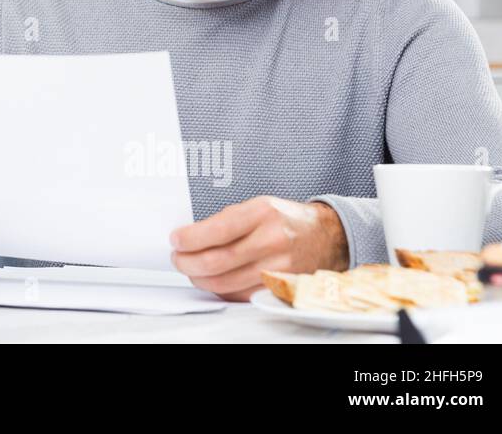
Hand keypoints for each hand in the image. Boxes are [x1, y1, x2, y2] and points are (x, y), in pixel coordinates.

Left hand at [169, 197, 349, 300]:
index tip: (175, 240)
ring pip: (226, 283)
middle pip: (218, 261)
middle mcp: (271, 241)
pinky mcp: (279, 287)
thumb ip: (226, 221)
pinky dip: (220, 291)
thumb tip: (190, 237)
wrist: (326, 235)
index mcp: (262, 213)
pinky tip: (212, 281)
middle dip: (188, 262)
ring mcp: (278, 267)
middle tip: (177, 258)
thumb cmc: (284, 219)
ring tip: (190, 270)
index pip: (217, 230)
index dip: (190, 238)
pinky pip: (241, 295)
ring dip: (199, 279)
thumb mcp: (257, 206)